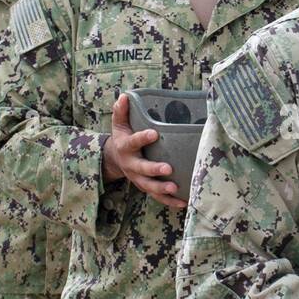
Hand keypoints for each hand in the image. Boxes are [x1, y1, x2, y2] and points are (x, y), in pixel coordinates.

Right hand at [101, 94, 186, 208]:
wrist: (115, 161)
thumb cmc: (123, 138)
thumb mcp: (119, 124)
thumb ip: (122, 111)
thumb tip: (125, 96)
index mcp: (125, 147)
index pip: (133, 142)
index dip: (142, 138)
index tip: (154, 133)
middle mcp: (131, 165)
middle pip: (141, 169)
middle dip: (154, 169)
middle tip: (168, 169)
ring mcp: (138, 178)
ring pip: (149, 186)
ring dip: (161, 189)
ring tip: (175, 188)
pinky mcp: (146, 187)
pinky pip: (157, 197)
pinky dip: (169, 201)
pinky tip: (183, 202)